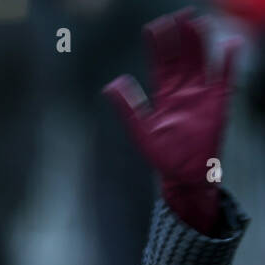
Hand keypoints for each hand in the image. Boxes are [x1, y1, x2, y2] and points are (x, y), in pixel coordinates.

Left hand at [103, 7, 241, 232]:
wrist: (183, 172)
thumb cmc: (162, 153)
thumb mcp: (140, 129)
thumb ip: (128, 106)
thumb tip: (112, 84)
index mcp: (164, 93)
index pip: (161, 61)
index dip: (159, 44)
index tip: (155, 26)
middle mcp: (183, 88)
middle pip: (183, 55)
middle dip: (181, 34)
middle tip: (180, 13)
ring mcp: (202, 93)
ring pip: (202, 60)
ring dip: (200, 42)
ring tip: (197, 22)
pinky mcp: (218, 102)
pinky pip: (225, 77)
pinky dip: (228, 62)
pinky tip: (230, 45)